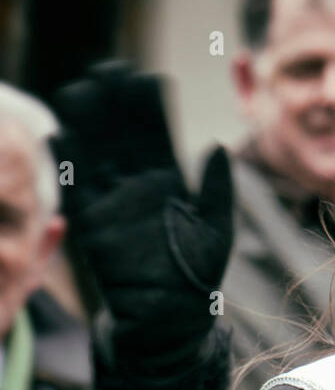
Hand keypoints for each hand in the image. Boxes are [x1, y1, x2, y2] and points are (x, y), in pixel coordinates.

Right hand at [51, 62, 233, 362]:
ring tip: (81, 91)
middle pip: (120, 134)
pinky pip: (76, 191)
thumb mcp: (216, 231)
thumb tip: (218, 146)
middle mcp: (136, 185)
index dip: (148, 105)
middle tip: (108, 70)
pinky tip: (60, 137)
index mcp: (168, 181)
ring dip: (86, 123)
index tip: (144, 75)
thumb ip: (218, 190)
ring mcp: (111, 201)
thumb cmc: (197, 276)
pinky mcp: (91, 225)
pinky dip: (68, 166)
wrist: (170, 318)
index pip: (155, 133)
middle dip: (113, 103)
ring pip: (95, 153)